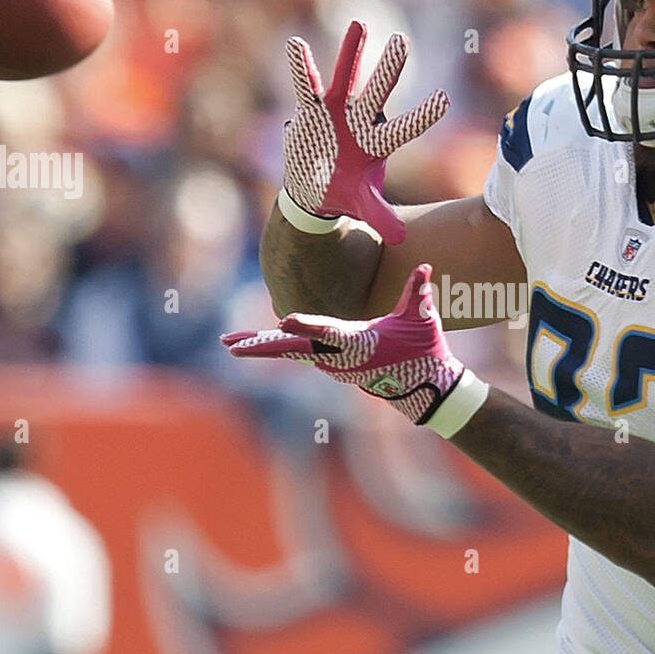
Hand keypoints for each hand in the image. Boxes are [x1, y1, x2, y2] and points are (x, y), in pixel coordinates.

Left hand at [223, 264, 476, 427]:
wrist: (424, 387)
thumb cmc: (424, 350)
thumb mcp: (422, 320)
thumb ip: (418, 292)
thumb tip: (425, 266)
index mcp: (360, 343)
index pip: (329, 332)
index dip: (307, 325)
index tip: (284, 319)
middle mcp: (340, 358)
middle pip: (294, 349)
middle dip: (261, 346)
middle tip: (229, 342)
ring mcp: (334, 365)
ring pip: (291, 352)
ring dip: (261, 346)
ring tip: (231, 341)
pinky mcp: (332, 366)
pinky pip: (297, 355)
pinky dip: (275, 348)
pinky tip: (254, 343)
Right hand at [281, 20, 448, 243]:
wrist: (315, 188)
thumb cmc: (346, 192)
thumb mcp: (364, 206)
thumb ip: (381, 217)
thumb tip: (401, 240)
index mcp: (378, 142)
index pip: (404, 127)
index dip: (422, 115)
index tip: (444, 99)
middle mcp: (360, 120)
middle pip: (377, 93)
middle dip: (389, 69)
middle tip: (402, 42)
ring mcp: (336, 111)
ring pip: (344, 78)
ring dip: (350, 53)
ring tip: (359, 24)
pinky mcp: (311, 111)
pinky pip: (305, 86)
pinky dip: (301, 68)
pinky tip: (296, 45)